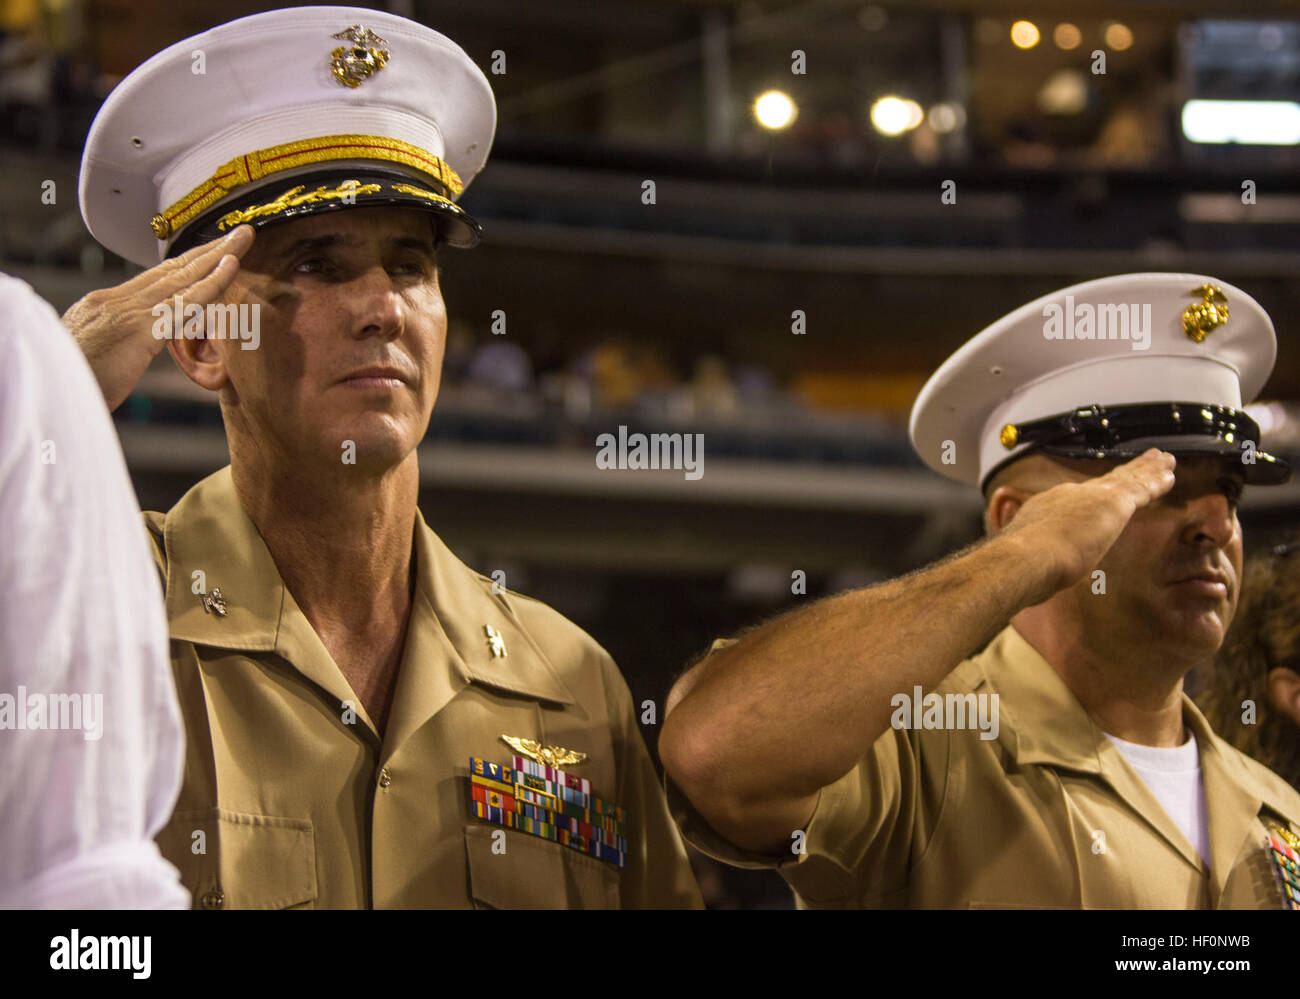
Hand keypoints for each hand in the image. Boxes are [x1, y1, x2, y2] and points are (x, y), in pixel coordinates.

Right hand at [62, 225, 253, 410]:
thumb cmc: (71, 383)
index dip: (187, 264)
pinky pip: (185, 302)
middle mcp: (117, 300)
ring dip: (218, 255)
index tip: (212, 252)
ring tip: (243, 237)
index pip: (155, 279)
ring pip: (183, 277)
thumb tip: (133, 344)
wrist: (45, 390)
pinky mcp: (139, 331)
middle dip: (208, 250)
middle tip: (239, 232)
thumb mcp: (92, 354)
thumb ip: (117, 343)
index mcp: (105, 305)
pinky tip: (231, 266)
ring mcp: (129, 312)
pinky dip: (211, 282)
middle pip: (172, 269)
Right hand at [1000, 449, 1176, 603]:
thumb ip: (1041, 560)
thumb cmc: (1025, 566)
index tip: (1108, 484)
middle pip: (1106, 480)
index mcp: (1049, 507)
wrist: (1025, 557)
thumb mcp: (1032, 559)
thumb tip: (1041, 576)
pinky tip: (1169, 474)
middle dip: (1126, 470)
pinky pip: (1142, 488)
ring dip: (1147, 468)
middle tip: (1144, 459)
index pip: (1079, 496)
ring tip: (1164, 459)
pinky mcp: (1114, 503)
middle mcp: (1070, 495)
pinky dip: (1156, 481)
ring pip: (1128, 478)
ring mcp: (1092, 497)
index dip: (1097, 490)